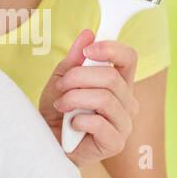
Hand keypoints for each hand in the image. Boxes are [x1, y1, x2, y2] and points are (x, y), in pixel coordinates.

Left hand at [38, 29, 140, 166]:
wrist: (47, 141)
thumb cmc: (58, 112)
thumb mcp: (62, 79)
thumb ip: (75, 59)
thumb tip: (88, 34)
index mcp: (119, 83)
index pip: (129, 58)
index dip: (110, 49)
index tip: (88, 52)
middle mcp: (128, 102)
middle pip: (111, 77)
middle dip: (78, 77)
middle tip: (60, 86)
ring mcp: (124, 123)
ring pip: (105, 98)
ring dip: (75, 99)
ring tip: (61, 105)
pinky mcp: (116, 143)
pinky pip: (100, 123)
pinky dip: (79, 120)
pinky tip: (72, 125)